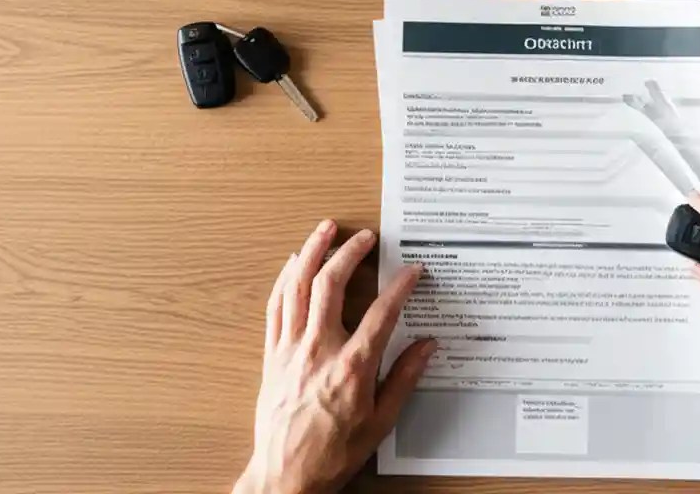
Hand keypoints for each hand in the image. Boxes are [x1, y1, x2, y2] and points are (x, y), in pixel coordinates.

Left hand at [233, 220, 434, 493]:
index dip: (401, 286)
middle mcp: (318, 351)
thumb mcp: (381, 422)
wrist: (286, 477)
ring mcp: (290, 350)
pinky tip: (293, 265)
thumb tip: (427, 347)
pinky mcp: (273, 356)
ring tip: (325, 230)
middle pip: (330, 285)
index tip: (414, 271)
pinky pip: (276, 307)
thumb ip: (404, 378)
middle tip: (365, 236)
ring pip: (297, 287)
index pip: (382, 312)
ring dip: (312, 253)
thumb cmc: (332, 454)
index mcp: (352, 367)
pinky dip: (285, 280)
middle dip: (350, 253)